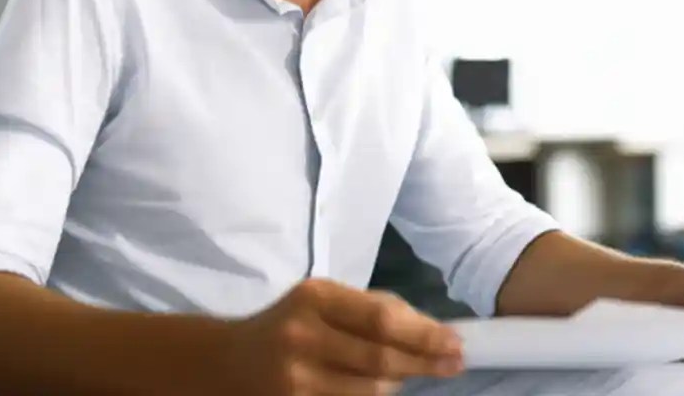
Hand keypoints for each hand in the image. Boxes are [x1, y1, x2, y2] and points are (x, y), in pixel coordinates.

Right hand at [226, 278, 464, 394]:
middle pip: (380, 357)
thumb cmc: (290, 324)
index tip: (455, 341)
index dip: (424, 333)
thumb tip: (430, 330)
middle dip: (425, 361)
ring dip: (400, 381)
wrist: (228, 362)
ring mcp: (296, 378)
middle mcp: (302, 335)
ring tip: (414, 372)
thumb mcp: (323, 302)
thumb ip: (371, 310)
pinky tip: (386, 386)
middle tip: (455, 363)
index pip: (381, 318)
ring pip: (370, 388)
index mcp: (314, 297)